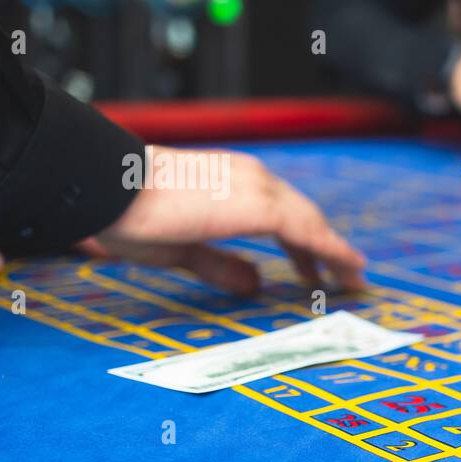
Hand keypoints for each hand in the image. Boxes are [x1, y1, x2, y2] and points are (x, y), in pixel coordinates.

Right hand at [82, 147, 366, 293]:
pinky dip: (330, 251)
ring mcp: (258, 187)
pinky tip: (344, 270)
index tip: (319, 267)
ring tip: (354, 280)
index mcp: (232, 182)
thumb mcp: (182, 248)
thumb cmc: (129, 214)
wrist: (106, 188)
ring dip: (334, 252)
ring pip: (310, 223)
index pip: (282, 213)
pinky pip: (306, 231)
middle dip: (325, 249)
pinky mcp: (260, 205)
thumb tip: (254, 284)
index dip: (305, 242)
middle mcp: (251, 177)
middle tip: (343, 277)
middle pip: (303, 216)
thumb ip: (220, 264)